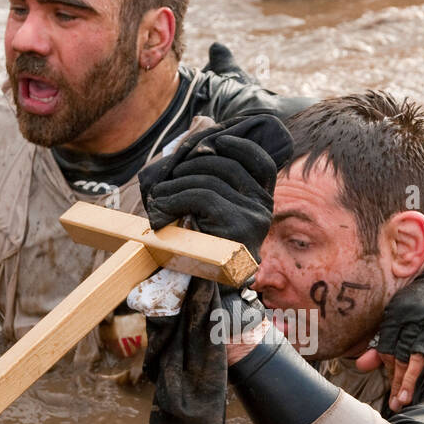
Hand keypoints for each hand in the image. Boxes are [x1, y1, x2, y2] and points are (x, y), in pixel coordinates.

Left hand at [139, 115, 292, 260]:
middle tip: (171, 174)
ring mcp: (252, 217)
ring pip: (208, 180)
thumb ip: (221, 186)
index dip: (242, 147)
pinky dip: (175, 197)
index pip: (262, 164)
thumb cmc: (210, 245)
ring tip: (160, 193)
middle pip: (227, 166)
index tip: (220, 139)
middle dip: (193, 164)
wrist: (212, 284)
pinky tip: (163, 206)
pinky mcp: (236, 226)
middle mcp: (263, 207)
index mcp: (263, 201)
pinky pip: (200, 197)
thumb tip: (203, 144)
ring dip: (177, 183)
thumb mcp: (221, 212)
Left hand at [359, 238, 423, 410]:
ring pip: (420, 349)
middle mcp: (413, 317)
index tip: (390, 394)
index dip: (389, 372)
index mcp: (397, 315)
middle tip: (396, 404)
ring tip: (407, 398)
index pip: (388, 348)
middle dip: (398, 380)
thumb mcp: (403, 313)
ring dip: (413, 374)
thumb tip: (361, 366)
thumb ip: (383, 340)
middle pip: (402, 353)